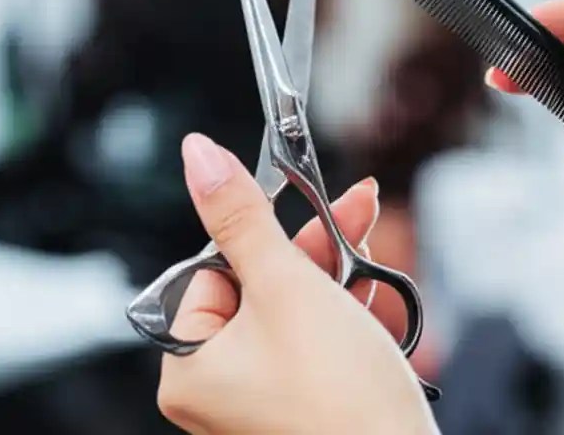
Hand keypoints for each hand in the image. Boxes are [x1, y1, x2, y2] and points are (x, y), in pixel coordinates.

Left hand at [156, 133, 437, 434]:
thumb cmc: (342, 403)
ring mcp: (259, 402)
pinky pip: (311, 344)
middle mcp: (215, 391)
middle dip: (311, 250)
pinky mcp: (301, 406)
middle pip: (255, 286)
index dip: (261, 234)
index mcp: (187, 369)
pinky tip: (375, 303)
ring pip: (290, 311)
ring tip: (372, 263)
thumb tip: (198, 157)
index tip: (303, 197)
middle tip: (353, 212)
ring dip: (334, 278)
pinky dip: (342, 318)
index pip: (212, 268)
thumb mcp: (288, 287)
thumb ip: (242, 217)